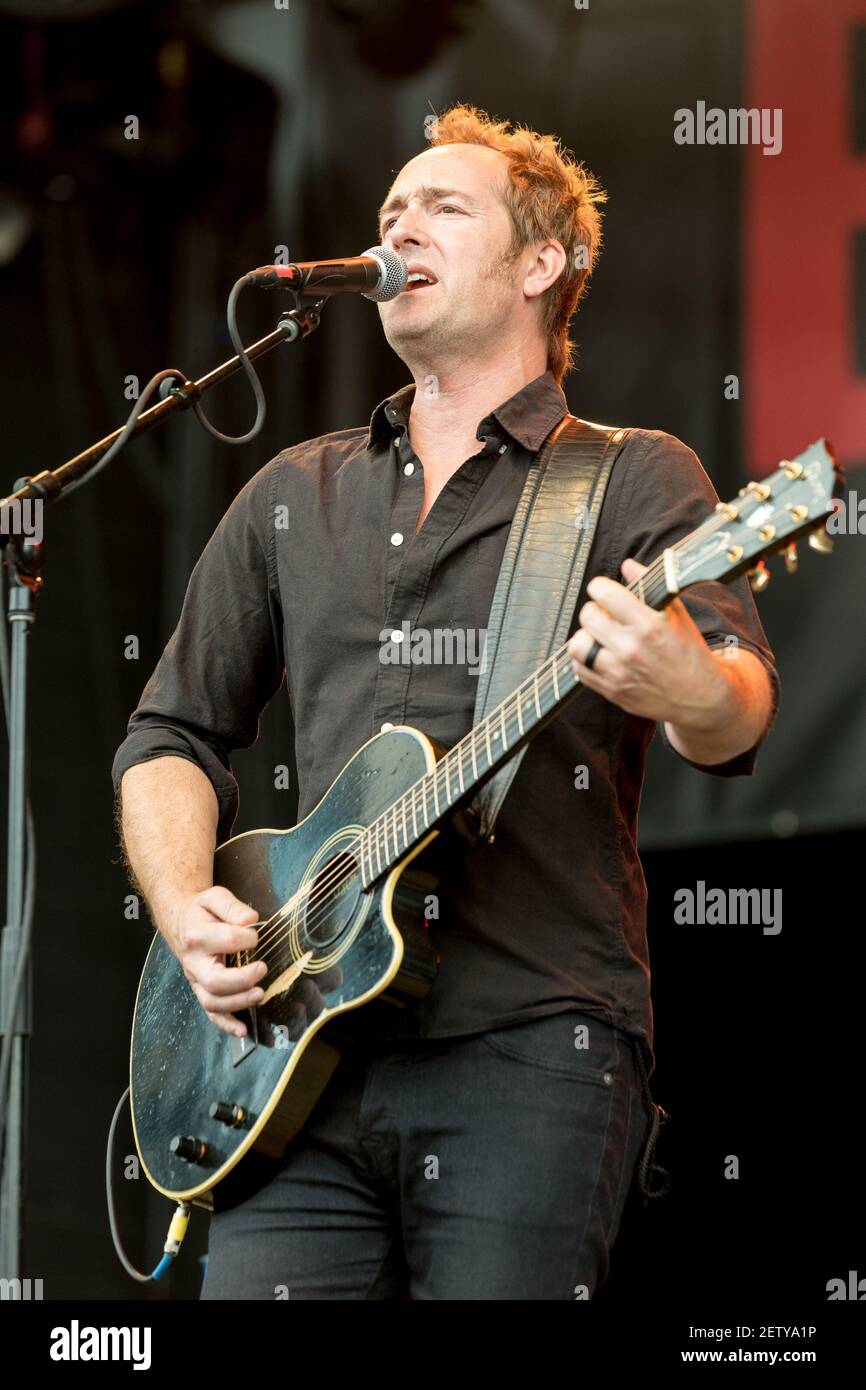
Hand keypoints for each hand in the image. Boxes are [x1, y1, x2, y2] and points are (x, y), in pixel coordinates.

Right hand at [167, 886, 265, 1037]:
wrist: (181, 922)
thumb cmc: (202, 911)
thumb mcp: (214, 897)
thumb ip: (232, 907)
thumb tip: (251, 920)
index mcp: (197, 935)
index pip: (227, 940)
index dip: (247, 938)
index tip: (255, 934)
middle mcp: (194, 962)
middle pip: (215, 981)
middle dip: (242, 979)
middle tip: (262, 969)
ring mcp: (197, 980)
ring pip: (212, 1002)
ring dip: (237, 1003)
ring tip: (260, 994)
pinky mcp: (201, 990)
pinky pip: (211, 1013)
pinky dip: (225, 1024)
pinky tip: (242, 1030)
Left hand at [566, 557, 728, 726]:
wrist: (699, 697)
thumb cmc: (689, 653)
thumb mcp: (676, 614)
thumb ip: (648, 585)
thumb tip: (627, 565)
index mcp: (649, 626)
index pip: (606, 594)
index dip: (600, 587)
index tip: (603, 589)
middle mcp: (631, 649)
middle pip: (587, 617)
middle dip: (594, 610)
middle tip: (603, 613)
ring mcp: (619, 673)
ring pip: (578, 645)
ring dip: (585, 636)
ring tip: (599, 636)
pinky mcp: (612, 691)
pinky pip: (580, 670)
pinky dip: (585, 660)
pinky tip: (601, 655)